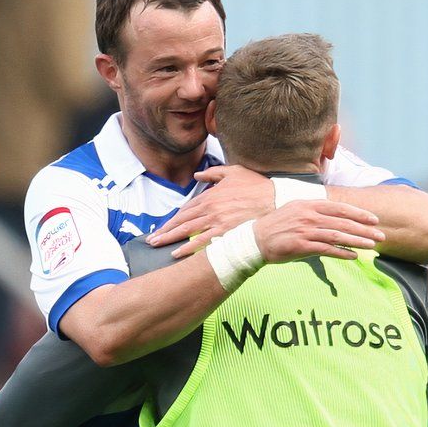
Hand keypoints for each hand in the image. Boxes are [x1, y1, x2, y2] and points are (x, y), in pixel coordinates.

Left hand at [147, 166, 273, 256]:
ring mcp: (216, 221)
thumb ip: (214, 172)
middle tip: (152, 239)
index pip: (187, 208)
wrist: (275, 200)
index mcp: (211, 194)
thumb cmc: (257, 186)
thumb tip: (198, 173)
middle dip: (165, 230)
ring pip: (187, 231)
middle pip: (182, 220)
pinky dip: (187, 248)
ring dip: (170, 238)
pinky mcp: (225, 232)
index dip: (174, 218)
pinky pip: (202, 242)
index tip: (165, 225)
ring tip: (157, 245)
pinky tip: (176, 254)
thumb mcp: (234, 172)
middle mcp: (210, 208)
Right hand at [254, 199, 384, 262]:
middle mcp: (309, 216)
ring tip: (372, 245)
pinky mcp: (302, 246)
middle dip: (364, 229)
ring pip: (338, 236)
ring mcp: (305, 231)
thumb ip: (316, 212)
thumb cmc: (278, 226)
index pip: (339, 207)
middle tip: (380, 235)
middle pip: (343, 222)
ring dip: (358, 241)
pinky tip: (354, 256)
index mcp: (309, 204)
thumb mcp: (296, 211)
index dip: (359, 213)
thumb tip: (336, 218)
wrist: (255, 240)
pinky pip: (327, 250)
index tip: (374, 219)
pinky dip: (342, 253)